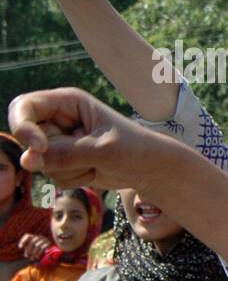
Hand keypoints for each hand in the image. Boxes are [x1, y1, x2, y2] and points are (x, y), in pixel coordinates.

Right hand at [7, 87, 159, 190]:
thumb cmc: (134, 149)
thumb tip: (27, 161)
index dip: (23, 126)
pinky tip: (93, 171)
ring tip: (96, 161)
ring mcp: (57, 142)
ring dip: (68, 170)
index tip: (40, 147)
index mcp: (66, 101)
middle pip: (28, 139)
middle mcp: (57, 119)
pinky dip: (73, 179)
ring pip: (40, 162)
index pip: (23, 106)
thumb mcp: (102, 149)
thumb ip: (64, 154)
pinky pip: (52, 176)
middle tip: (86, 158)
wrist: (150, 169)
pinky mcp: (61, 162)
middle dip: (53, 155)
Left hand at [19, 233, 53, 260]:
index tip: (20, 247)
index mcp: (34, 237)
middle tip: (26, 256)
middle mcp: (39, 237)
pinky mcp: (49, 243)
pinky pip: (43, 247)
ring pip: (37, 245)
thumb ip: (28, 248)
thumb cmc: (39, 251)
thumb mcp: (32, 249)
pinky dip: (39, 253)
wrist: (51, 252)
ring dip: (34, 252)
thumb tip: (23, 251)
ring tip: (32, 258)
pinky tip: (37, 257)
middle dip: (28, 249)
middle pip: (32, 241)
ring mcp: (44, 239)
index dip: (23, 241)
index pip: (27, 236)